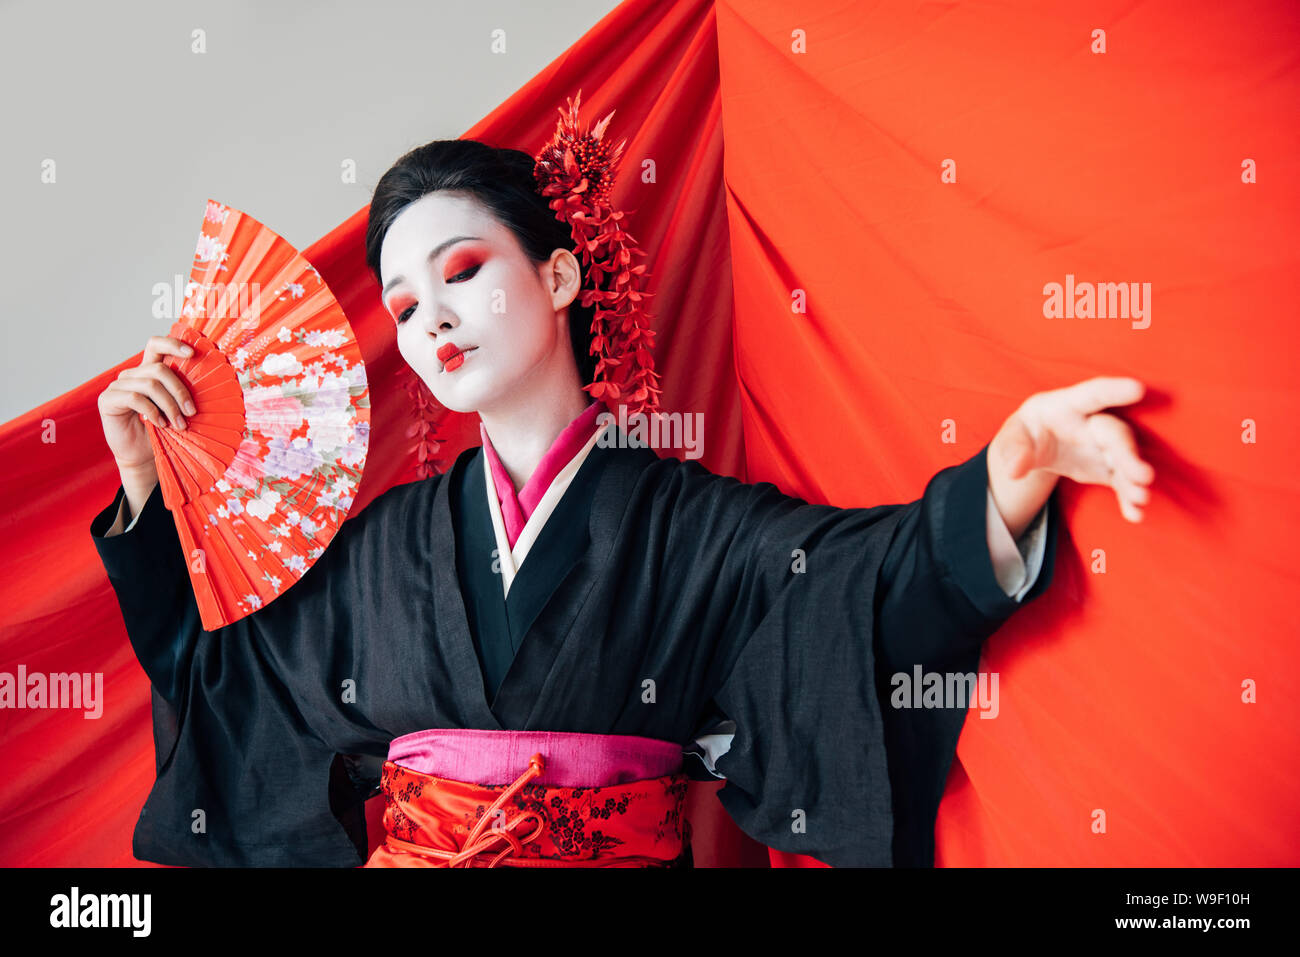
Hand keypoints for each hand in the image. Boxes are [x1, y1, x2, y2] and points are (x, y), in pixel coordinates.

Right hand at [98, 335, 196, 475]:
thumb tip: (210, 382)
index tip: (192, 354)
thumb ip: (183, 391)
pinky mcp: (108, 399)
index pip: (156, 345)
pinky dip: (152, 411)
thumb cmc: (164, 431)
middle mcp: (132, 374)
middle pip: (159, 369)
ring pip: (150, 385)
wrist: (143, 455)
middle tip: (191, 412)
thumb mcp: (177, 408)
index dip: (173, 344)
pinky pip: (135, 398)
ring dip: (170, 406)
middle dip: (180, 390)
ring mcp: (118, 386)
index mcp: (148, 371)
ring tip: (179, 424)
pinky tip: (160, 424)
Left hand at [993, 376, 1154, 524]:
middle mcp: (1092, 423)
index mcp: (1066, 406)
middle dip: (1128, 454)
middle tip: (1143, 476)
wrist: (1036, 447)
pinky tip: (1134, 513)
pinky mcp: (1107, 468)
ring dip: (1133, 478)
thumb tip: (1015, 470)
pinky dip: (1127, 497)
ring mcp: (1103, 446)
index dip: (1114, 390)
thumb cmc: (1026, 433)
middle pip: (1115, 434)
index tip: (1137, 388)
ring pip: (1124, 459)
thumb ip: (1013, 450)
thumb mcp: (1012, 437)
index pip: (1092, 394)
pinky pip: (1121, 481)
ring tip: (1141, 498)